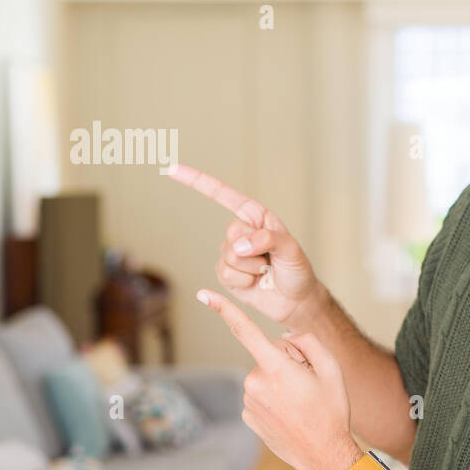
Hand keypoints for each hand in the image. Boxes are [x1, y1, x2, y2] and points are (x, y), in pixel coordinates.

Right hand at [168, 163, 323, 327]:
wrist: (295, 300)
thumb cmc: (296, 270)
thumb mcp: (290, 248)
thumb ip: (267, 239)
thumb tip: (238, 246)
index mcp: (256, 216)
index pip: (223, 195)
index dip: (198, 181)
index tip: (173, 169)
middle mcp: (241, 231)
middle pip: (232, 233)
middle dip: (254, 249)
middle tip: (271, 259)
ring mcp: (231, 252)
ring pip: (229, 256)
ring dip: (252, 267)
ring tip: (266, 271)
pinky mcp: (226, 273)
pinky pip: (226, 273)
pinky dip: (244, 280)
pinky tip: (256, 282)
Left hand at [196, 288, 361, 469]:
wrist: (324, 455)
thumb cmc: (331, 412)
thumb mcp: (332, 369)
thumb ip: (308, 341)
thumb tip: (287, 337)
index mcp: (276, 368)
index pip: (246, 331)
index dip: (225, 309)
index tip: (204, 294)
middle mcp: (255, 383)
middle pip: (269, 355)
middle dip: (288, 362)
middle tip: (309, 385)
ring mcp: (249, 402)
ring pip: (265, 376)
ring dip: (281, 382)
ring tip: (302, 403)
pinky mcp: (248, 417)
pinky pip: (260, 395)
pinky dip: (275, 399)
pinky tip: (291, 414)